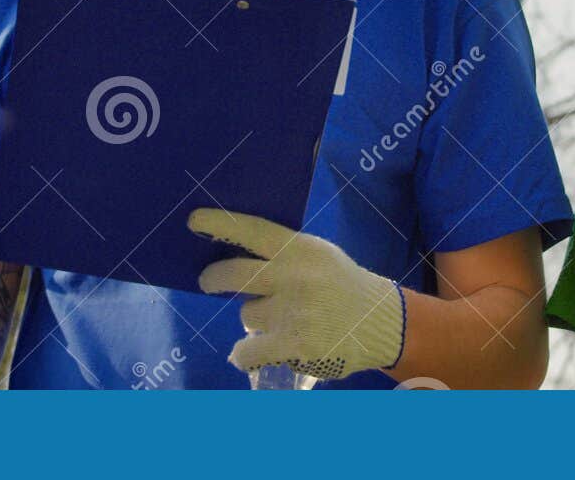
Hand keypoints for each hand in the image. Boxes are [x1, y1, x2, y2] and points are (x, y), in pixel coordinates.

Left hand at [189, 208, 404, 380]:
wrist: (380, 322)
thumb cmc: (340, 284)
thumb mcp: (317, 255)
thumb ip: (282, 254)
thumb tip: (232, 254)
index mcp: (301, 249)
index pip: (253, 230)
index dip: (220, 224)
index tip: (194, 221)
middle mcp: (295, 276)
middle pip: (234, 274)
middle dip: (214, 278)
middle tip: (208, 282)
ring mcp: (293, 312)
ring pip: (247, 314)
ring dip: (256, 318)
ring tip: (282, 320)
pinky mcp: (294, 345)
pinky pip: (248, 350)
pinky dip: (245, 353)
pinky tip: (250, 351)